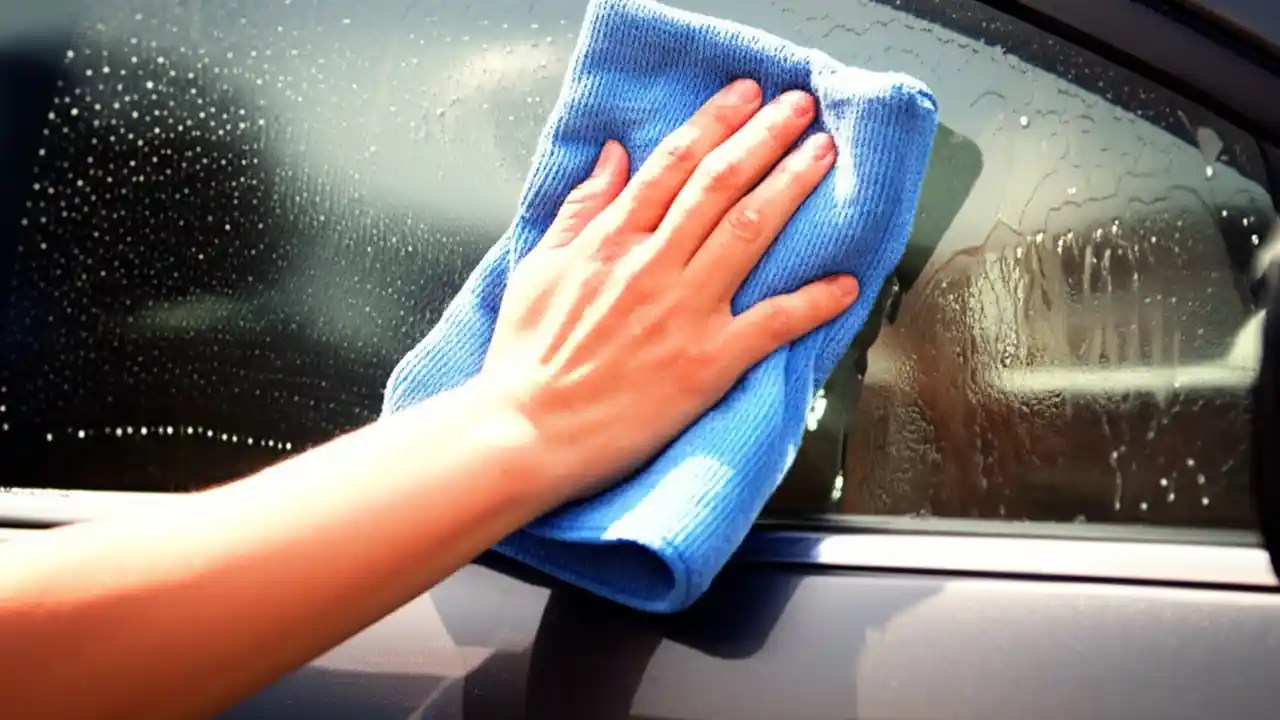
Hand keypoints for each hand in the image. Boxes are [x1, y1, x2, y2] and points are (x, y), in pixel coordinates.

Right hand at [478, 79, 858, 501]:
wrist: (527, 433)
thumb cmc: (527, 361)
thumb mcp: (537, 268)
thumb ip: (579, 209)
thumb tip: (610, 158)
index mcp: (610, 240)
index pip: (673, 163)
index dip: (715, 122)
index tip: (744, 96)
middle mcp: (652, 265)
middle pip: (720, 183)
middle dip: (765, 136)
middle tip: (799, 108)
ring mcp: (684, 311)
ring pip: (750, 231)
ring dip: (792, 186)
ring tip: (822, 156)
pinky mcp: (707, 362)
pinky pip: (772, 323)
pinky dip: (813, 301)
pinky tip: (845, 282)